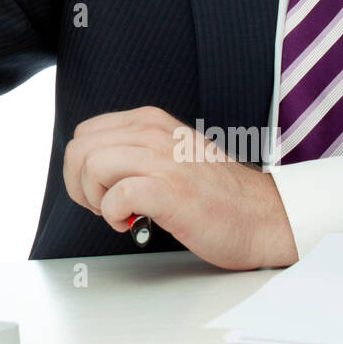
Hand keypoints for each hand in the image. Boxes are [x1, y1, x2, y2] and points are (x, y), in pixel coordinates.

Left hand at [62, 107, 296, 269]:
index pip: (84, 134)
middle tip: (103, 206)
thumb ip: (134, 150)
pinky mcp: (170, 190)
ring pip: (91, 166)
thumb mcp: (169, 153)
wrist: (263, 218)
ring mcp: (163, 159)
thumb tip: (89, 166)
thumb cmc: (216, 195)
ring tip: (119, 214)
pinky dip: (113, 215)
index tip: (101, 190)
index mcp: (150, 121)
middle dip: (80, 185)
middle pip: (78, 149)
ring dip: (95, 199)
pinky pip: (115, 195)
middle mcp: (154, 132)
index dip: (82, 168)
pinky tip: (131, 222)